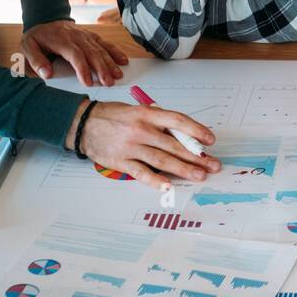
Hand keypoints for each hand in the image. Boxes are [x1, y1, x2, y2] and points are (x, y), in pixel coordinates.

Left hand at [22, 19, 129, 86]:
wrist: (45, 17)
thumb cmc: (37, 36)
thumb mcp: (27, 47)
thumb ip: (36, 61)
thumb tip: (47, 74)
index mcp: (60, 40)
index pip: (75, 55)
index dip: (83, 69)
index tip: (88, 83)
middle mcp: (76, 37)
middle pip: (92, 53)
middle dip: (102, 68)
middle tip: (109, 82)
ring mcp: (85, 35)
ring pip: (101, 49)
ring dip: (110, 62)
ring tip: (118, 75)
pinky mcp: (91, 36)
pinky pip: (105, 43)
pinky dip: (115, 51)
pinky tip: (123, 60)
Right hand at [74, 100, 220, 189]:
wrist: (83, 123)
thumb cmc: (114, 116)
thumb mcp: (138, 111)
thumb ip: (160, 122)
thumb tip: (185, 137)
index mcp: (147, 114)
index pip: (178, 121)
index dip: (196, 130)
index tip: (210, 140)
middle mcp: (141, 130)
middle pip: (174, 144)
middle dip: (197, 156)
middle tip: (213, 164)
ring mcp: (131, 147)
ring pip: (162, 160)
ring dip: (183, 169)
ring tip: (200, 175)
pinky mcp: (121, 162)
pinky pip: (141, 173)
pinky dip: (156, 180)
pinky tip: (169, 186)